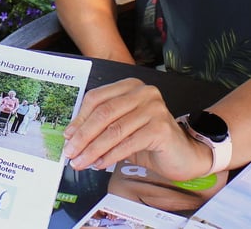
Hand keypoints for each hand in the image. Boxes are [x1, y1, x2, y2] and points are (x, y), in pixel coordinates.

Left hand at [62, 78, 208, 181]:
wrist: (182, 155)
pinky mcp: (160, 128)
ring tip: (81, 162)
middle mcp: (143, 92)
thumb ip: (99, 126)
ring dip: (93, 149)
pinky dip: (110, 155)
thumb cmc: (148, 140)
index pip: (97, 98)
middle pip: (103, 113)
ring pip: (114, 130)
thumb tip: (70, 135)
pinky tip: (100, 164)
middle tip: (70, 153)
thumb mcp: (120, 128)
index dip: (79, 118)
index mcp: (130, 86)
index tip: (67, 136)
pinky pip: (128, 143)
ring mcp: (154, 108)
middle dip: (83, 136)